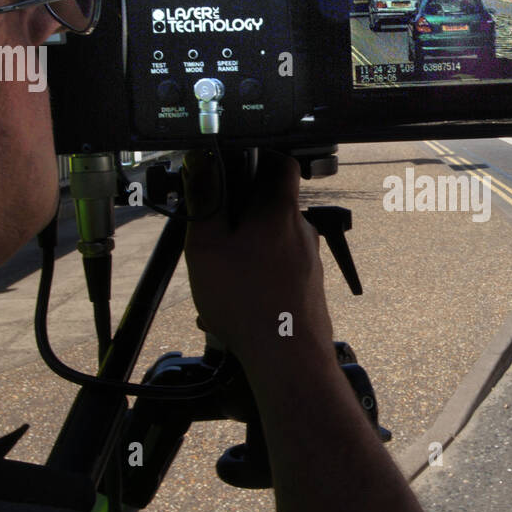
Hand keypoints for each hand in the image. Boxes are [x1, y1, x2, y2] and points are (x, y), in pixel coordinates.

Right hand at [181, 150, 335, 364]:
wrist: (287, 357)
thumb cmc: (248, 303)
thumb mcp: (207, 247)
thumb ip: (205, 201)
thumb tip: (202, 163)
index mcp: (279, 210)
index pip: (280, 160)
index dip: (258, 154)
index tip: (235, 165)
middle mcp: (301, 229)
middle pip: (272, 203)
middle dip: (242, 212)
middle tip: (213, 232)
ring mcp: (309, 259)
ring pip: (273, 241)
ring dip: (246, 250)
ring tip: (218, 277)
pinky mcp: (309, 284)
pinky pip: (278, 270)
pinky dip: (256, 277)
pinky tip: (233, 302)